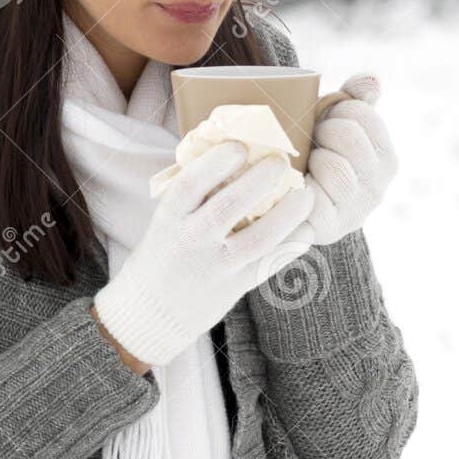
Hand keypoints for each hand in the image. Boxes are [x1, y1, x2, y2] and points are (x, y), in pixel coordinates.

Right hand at [93, 140, 315, 365]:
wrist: (151, 313)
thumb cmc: (164, 253)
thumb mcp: (167, 220)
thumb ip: (196, 195)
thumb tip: (238, 152)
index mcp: (169, 217)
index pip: (192, 181)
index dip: (218, 160)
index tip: (241, 145)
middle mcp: (191, 240)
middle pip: (231, 204)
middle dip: (262, 178)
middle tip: (282, 162)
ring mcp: (215, 266)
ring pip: (261, 237)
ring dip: (290, 212)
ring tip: (306, 194)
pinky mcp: (235, 288)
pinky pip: (271, 263)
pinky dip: (294, 245)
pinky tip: (307, 228)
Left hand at [288, 73, 397, 247]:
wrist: (287, 205)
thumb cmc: (315, 154)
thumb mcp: (337, 122)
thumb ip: (356, 98)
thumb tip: (372, 79)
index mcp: (386, 159)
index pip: (362, 114)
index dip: (337, 110)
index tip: (326, 120)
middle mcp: (378, 188)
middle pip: (348, 136)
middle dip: (321, 131)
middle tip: (309, 140)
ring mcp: (355, 212)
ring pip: (334, 166)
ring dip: (309, 158)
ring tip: (302, 163)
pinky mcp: (327, 230)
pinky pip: (312, 198)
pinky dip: (297, 185)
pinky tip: (291, 183)